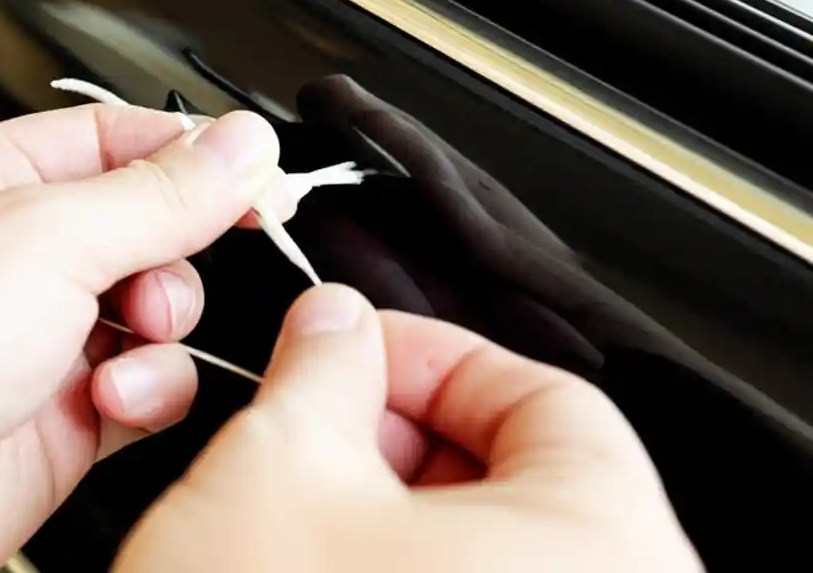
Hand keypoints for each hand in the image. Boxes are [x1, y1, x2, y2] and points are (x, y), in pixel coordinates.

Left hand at [0, 105, 283, 570]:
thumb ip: (157, 194)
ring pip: (156, 314)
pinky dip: (147, 391)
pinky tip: (113, 397)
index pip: (115, 141)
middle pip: (147, 229)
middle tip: (166, 266)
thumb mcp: (40, 236)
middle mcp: (13, 259)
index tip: (252, 175)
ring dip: (162, 327)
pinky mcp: (60, 420)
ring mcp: (37, 341)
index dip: (189, 153)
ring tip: (127, 337)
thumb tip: (239, 146)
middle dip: (175, 251)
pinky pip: (146, 388)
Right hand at [115, 285, 702, 571]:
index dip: (431, 354)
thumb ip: (319, 370)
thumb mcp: (275, 471)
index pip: (544, 396)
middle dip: (395, 437)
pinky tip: (317, 572)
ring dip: (384, 515)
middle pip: (517, 478)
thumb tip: (334, 327)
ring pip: (479, 555)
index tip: (355, 352)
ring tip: (298, 512)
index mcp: (599, 550)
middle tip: (310, 428)